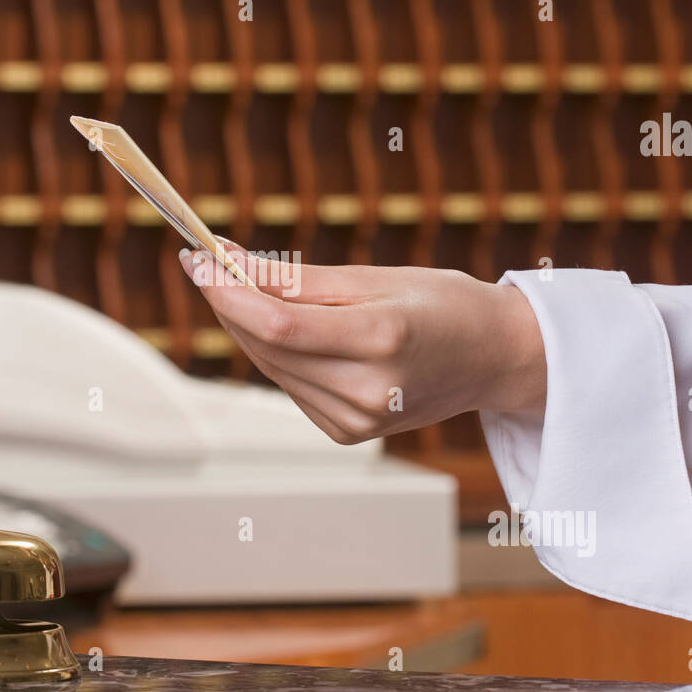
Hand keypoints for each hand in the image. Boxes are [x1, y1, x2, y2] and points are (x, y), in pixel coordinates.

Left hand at [178, 241, 546, 444]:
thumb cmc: (443, 305)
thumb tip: (229, 262)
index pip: (278, 325)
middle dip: (230, 302)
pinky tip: (284, 328)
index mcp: (382, 340)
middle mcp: (368, 390)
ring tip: (242, 286)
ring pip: (272, 367)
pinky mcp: (348, 432)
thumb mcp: (376, 278)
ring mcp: (358, 419)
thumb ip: (298, 279)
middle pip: (267, 346)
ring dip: (246, 327)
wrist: (493, 358)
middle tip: (210, 262)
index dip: (228, 293)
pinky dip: (276, 354)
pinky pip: (291, 385)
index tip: (198, 260)